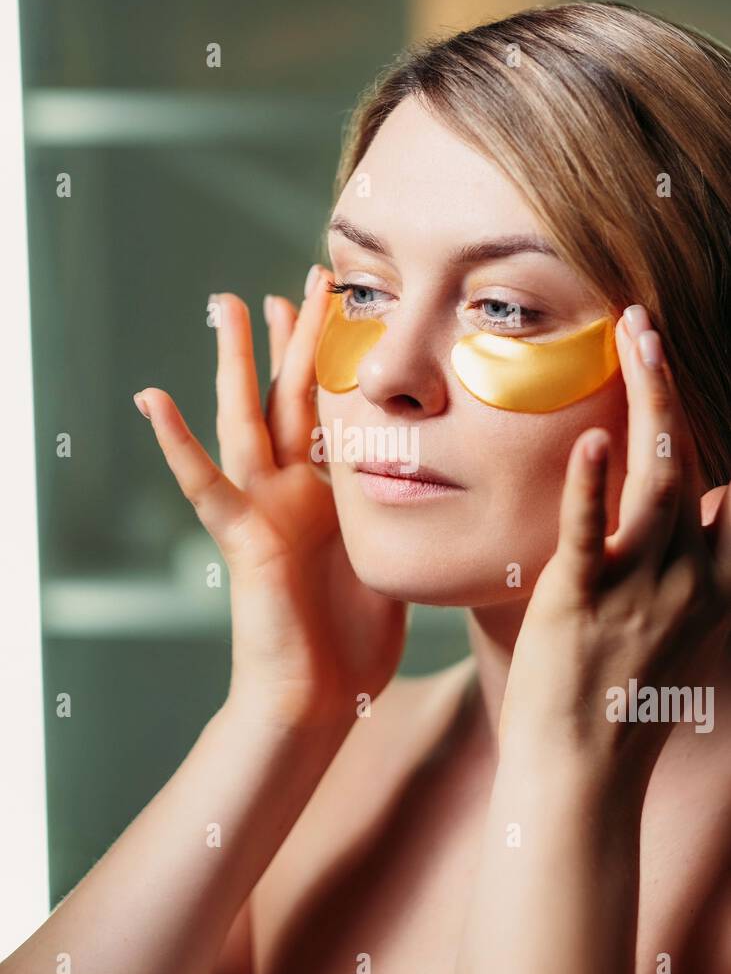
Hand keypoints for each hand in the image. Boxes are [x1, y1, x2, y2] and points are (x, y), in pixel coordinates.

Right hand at [133, 270, 406, 735]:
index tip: (362, 304)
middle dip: (302, 336)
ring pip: (249, 418)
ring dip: (238, 363)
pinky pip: (205, 483)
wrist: (318, 698)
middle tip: (312, 275)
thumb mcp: (393, 558)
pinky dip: (177, 444)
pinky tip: (153, 399)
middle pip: (295, 395)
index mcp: (332, 490)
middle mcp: (295, 488)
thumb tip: (455, 481)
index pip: (338, 406)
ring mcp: (264, 507)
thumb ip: (406, 516)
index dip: (347, 359)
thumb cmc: (355, 641)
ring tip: (228, 304)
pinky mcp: (243, 536)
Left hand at [497, 305, 730, 796]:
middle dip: (667, 387)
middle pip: (688, 463)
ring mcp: (639, 588)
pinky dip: (592, 484)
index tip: (681, 360)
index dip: (712, 424)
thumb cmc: (615, 698)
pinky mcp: (581, 600)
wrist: (578, 774)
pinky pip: (592, 534)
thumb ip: (704, 562)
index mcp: (709, 584)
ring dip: (648, 402)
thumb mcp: (674, 624)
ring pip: (658, 480)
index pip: (728, 489)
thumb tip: (723, 501)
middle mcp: (687, 579)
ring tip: (633, 338)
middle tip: (645, 320)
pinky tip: (591, 437)